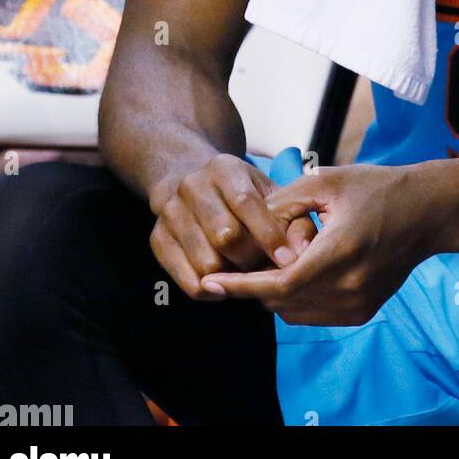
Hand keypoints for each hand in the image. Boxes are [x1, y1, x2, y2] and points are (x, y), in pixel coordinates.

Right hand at [149, 153, 314, 299]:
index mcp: (224, 168)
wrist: (189, 180)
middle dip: (251, 259)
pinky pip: (188, 280)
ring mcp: (170, 213)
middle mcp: (192, 186)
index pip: (245, 203)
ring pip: (206, 262)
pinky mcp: (157, 239)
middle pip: (224, 236)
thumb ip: (293, 218)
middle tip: (266, 267)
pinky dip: (213, 290)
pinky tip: (226, 282)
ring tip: (246, 273)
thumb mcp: (270, 193)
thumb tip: (301, 252)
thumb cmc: (242, 194)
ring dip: (232, 277)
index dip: (269, 235)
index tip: (289, 260)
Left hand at [200, 161, 437, 324]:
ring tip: (271, 262)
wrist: (428, 211)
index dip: (240, 286)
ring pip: (294, 312)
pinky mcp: (362, 312)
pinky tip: (296, 270)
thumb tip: (247, 226)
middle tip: (238, 261)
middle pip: (281, 302)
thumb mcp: (327, 181)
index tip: (210, 282)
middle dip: (254, 286)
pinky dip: (295, 299)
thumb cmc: (379, 188)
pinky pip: (312, 314)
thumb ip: (283, 204)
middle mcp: (350, 288)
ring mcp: (358, 305)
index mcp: (340, 253)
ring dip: (274, 293)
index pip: (278, 284)